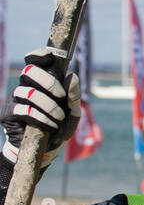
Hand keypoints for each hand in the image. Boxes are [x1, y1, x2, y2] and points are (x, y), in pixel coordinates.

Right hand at [4, 47, 80, 166]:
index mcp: (39, 82)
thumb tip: (72, 76)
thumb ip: (73, 97)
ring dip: (48, 105)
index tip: (50, 57)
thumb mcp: (72, 113)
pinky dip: (40, 118)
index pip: (33, 60)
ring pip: (28, 93)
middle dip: (48, 81)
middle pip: (29, 71)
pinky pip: (24, 110)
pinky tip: (51, 125)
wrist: (45, 149)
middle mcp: (25, 86)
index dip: (39, 55)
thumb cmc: (59, 126)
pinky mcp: (9, 114)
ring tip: (59, 117)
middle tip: (60, 95)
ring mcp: (15, 99)